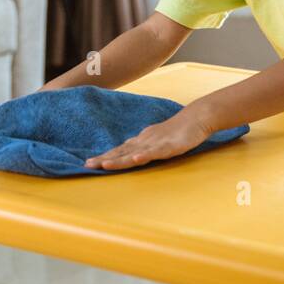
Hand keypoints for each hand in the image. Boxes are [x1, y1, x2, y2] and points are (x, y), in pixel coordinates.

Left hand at [83, 111, 211, 170]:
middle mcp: (145, 141)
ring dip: (119, 159)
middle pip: (122, 152)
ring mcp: (157, 143)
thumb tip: (129, 151)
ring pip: (135, 152)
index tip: (88, 163)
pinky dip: (145, 154)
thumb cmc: (177, 129)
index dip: (105, 157)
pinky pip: (157, 151)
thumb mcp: (156, 139)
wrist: (197, 117)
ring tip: (105, 165)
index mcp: (141, 141)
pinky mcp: (171, 145)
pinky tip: (136, 158)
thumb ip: (143, 146)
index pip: (119, 150)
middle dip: (105, 160)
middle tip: (87, 166)